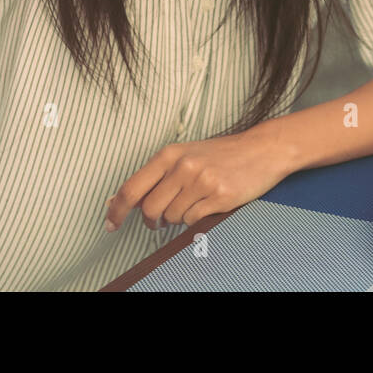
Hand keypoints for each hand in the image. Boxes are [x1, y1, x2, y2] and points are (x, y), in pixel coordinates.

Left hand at [104, 126, 295, 231]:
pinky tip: (208, 204)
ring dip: (179, 217)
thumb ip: (154, 176)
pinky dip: (197, 218)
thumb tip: (116, 199)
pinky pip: (194, 221)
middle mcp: (183, 166)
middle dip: (153, 221)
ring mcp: (202, 182)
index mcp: (170, 154)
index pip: (132, 187)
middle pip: (150, 209)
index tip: (110, 223)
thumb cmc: (222, 154)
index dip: (116, 210)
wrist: (263, 149)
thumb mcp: (185, 155)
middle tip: (160, 220)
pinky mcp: (220, 197)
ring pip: (173, 218)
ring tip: (195, 202)